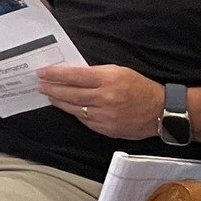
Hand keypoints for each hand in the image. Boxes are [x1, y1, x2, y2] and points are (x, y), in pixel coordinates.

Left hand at [38, 64, 164, 139]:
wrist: (161, 111)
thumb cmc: (140, 87)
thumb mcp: (119, 71)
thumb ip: (95, 73)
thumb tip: (72, 75)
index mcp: (108, 80)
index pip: (74, 76)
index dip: (55, 74)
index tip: (42, 72)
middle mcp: (105, 98)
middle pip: (70, 93)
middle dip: (51, 88)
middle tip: (39, 84)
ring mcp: (105, 116)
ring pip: (74, 109)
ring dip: (59, 101)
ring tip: (49, 95)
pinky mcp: (107, 129)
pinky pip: (85, 120)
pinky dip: (74, 113)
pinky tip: (67, 107)